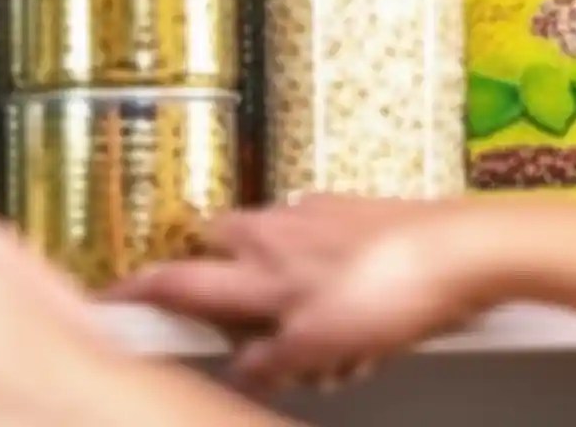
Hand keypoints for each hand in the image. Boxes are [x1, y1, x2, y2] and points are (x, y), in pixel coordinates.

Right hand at [111, 196, 488, 389]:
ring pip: (266, 240)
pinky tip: (352, 293)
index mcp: (258, 270)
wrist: (465, 247)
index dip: (136, 291)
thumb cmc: (398, 289)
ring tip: (311, 318)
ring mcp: (312, 214)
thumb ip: (274, 359)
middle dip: (213, 270)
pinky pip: (312, 234)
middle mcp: (275, 233)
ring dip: (271, 271)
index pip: (177, 280)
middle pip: (215, 243)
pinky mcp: (348, 208)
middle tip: (237, 311)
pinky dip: (316, 262)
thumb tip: (243, 367)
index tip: (109, 296)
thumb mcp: (325, 346)